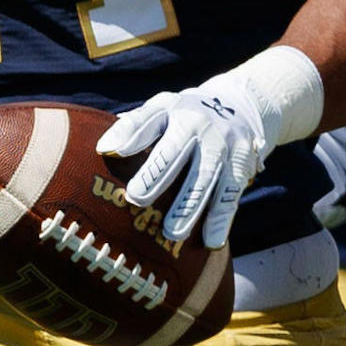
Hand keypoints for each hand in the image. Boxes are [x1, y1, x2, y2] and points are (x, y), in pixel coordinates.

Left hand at [105, 47, 320, 250]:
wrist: (240, 106)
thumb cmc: (184, 118)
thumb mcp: (161, 111)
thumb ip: (134, 127)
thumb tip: (104, 148)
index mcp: (169, 109)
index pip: (146, 120)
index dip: (127, 133)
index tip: (107, 150)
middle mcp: (196, 122)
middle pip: (175, 148)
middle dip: (156, 173)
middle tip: (136, 197)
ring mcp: (221, 143)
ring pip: (204, 176)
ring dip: (188, 205)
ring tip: (171, 232)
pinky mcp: (241, 163)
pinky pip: (231, 193)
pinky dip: (221, 217)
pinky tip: (211, 240)